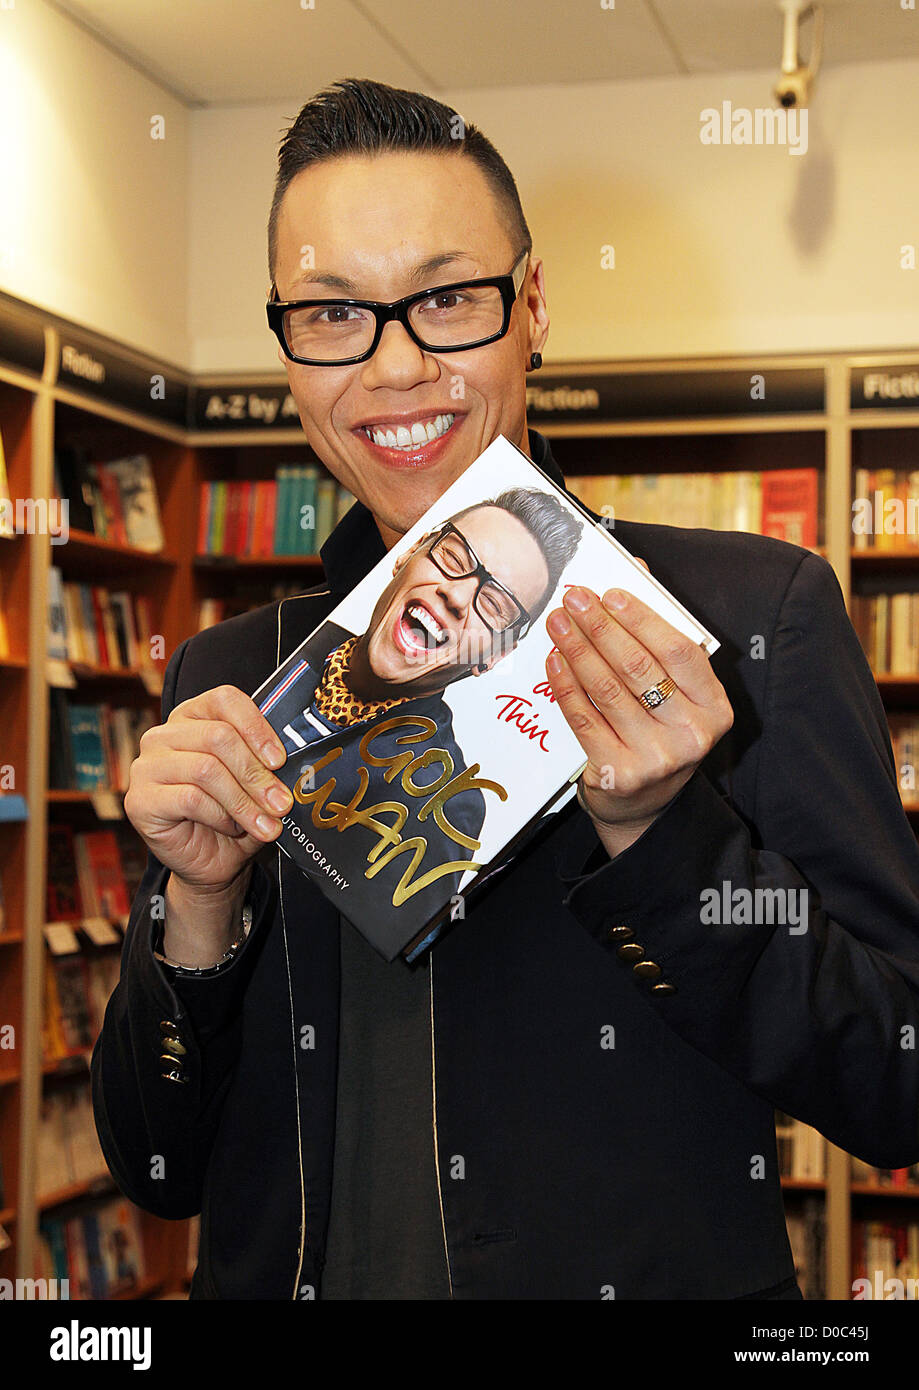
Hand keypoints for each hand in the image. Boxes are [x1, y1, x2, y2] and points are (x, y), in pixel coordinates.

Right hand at [124, 684, 292, 893]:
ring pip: (206, 769)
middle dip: (256, 774)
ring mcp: (147, 767)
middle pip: (218, 736)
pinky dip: (220, 816)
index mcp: (193, 717)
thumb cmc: (234, 814)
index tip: (279, 760)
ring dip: (244, 800)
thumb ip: (267, 764)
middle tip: (281, 803)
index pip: (224, 699)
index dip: (256, 727)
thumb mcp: (255, 783)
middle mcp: (163, 735)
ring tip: (266, 823)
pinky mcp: (140, 800)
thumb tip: (292, 763)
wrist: (212, 861)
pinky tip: (231, 827)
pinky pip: (190, 799)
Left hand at [544, 576, 732, 855]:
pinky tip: (553, 662)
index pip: (679, 651)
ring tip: (557, 624)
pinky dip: (565, 686)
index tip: (610, 594)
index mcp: (715, 707)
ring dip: (576, 650)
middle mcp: (692, 734)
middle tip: (573, 600)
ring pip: (608, 690)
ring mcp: (656, 758)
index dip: (643, 618)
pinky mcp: (619, 774)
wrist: (644, 806)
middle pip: (639, 667)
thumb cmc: (659, 733)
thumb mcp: (676, 694)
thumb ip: (659, 637)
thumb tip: (635, 570)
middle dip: (600, 627)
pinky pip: (584, 719)